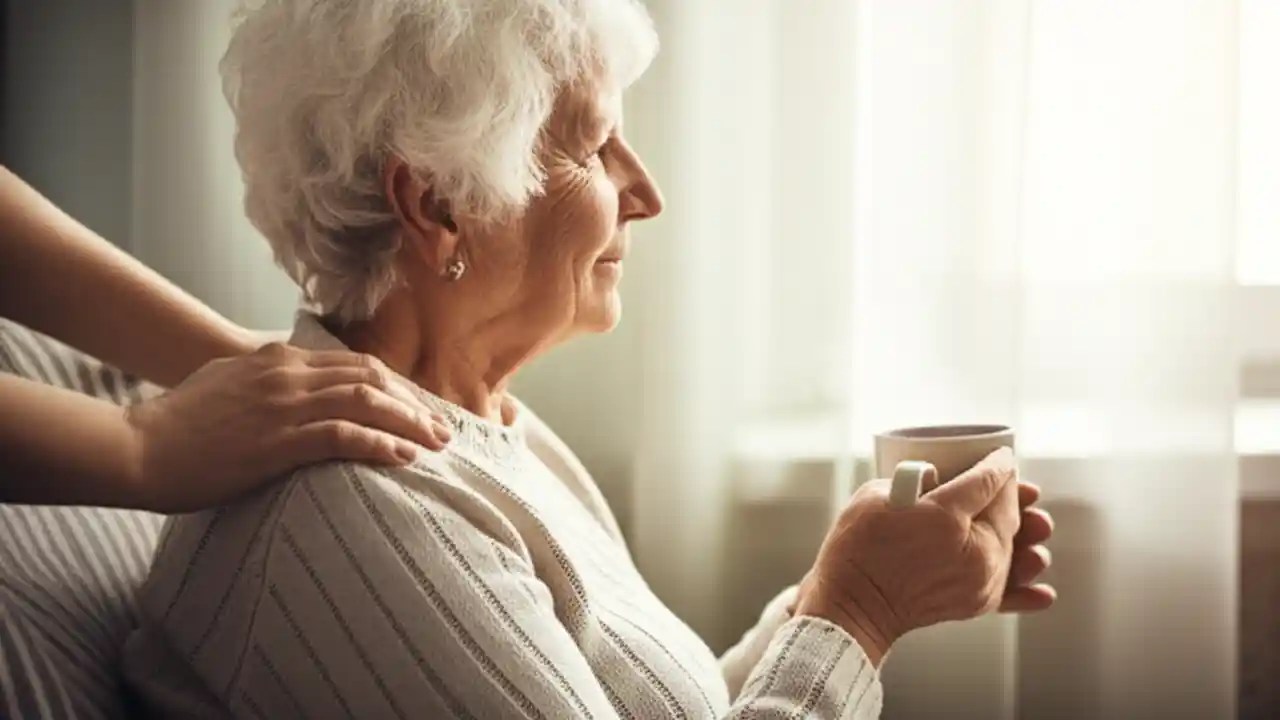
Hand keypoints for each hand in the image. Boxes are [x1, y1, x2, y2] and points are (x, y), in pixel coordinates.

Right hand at [123, 342, 451, 512]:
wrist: (137, 448)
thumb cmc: (179, 425)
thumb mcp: (228, 383)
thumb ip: (267, 381)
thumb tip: (301, 390)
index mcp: (279, 359)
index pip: (357, 365)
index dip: (397, 387)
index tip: (421, 409)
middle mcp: (287, 373)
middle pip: (372, 379)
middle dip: (414, 404)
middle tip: (442, 429)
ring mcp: (283, 405)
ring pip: (366, 403)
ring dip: (409, 423)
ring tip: (436, 444)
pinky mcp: (277, 440)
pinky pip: (343, 436)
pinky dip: (381, 445)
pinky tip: (404, 458)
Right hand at [793, 448, 1054, 664]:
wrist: (850, 606)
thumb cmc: (856, 548)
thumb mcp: (876, 495)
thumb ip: (914, 481)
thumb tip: (938, 478)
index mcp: (947, 518)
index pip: (988, 480)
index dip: (998, 463)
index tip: (1002, 455)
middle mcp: (973, 552)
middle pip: (1007, 514)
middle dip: (1012, 495)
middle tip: (1010, 482)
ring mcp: (979, 582)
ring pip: (1013, 548)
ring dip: (1025, 534)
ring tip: (1035, 524)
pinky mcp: (974, 604)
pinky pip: (1011, 596)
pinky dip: (1027, 592)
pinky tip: (1043, 592)